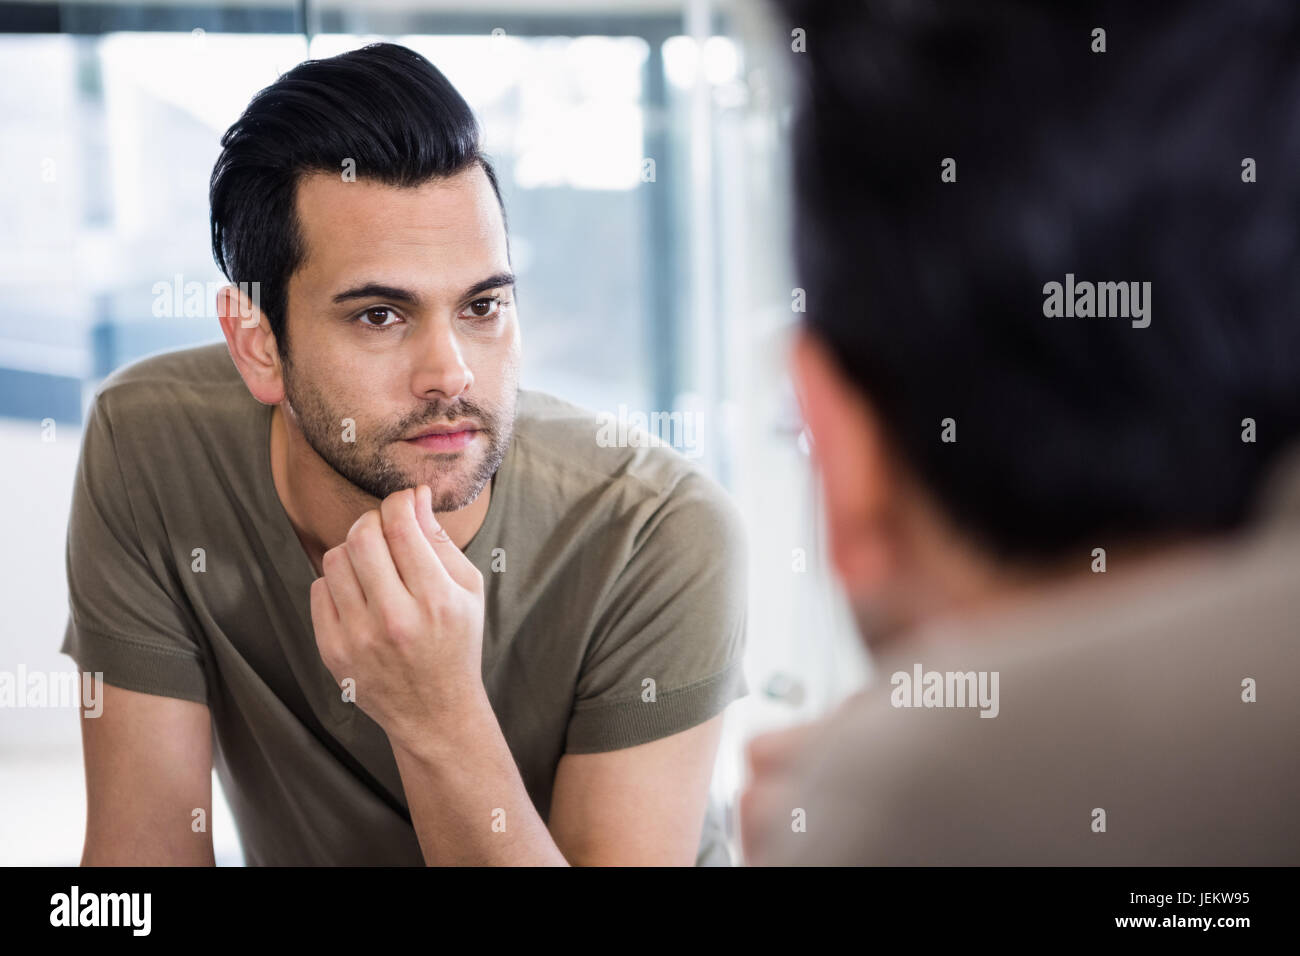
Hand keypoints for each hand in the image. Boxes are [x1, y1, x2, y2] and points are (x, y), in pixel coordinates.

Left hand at [310, 484, 487, 755]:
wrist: (434, 712)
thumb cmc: (456, 644)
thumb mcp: (468, 591)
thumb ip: (440, 542)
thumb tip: (414, 498)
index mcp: (436, 601)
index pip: (401, 527)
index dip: (399, 502)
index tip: (404, 501)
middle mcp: (395, 619)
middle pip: (362, 535)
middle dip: (373, 521)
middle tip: (386, 530)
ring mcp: (358, 637)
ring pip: (335, 558)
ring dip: (354, 550)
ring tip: (373, 565)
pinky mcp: (333, 651)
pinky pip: (319, 589)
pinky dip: (338, 582)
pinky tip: (360, 594)